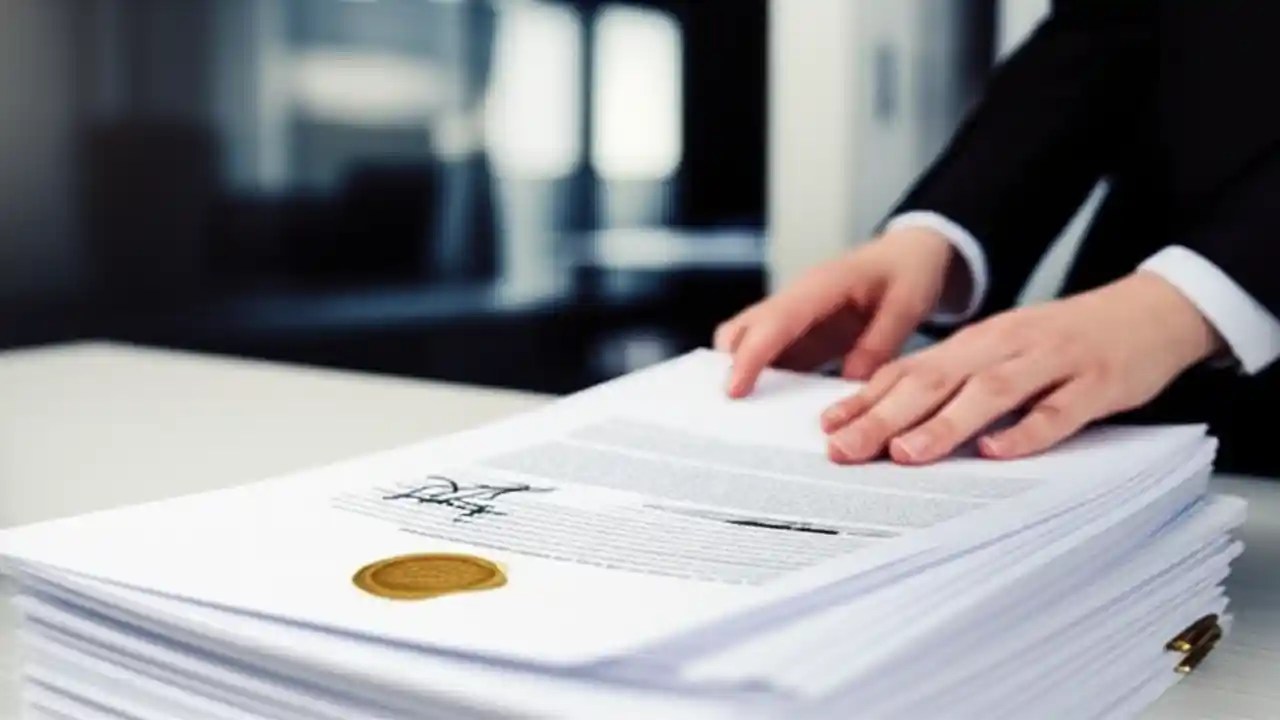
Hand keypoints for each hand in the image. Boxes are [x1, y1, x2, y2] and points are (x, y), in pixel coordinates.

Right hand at [714, 227, 957, 397]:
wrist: (908, 253)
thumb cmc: (909, 271)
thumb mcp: (909, 304)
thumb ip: (881, 342)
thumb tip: (850, 380)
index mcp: (821, 287)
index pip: (774, 322)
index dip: (751, 356)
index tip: (734, 390)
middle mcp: (796, 299)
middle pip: (742, 330)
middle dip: (731, 366)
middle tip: (738, 410)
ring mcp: (794, 317)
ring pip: (747, 343)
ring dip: (744, 376)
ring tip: (753, 416)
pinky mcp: (799, 334)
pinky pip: (771, 358)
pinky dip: (766, 381)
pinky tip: (777, 409)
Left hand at [820, 271, 1222, 464]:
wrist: (1149, 312)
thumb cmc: (1063, 342)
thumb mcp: (1000, 352)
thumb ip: (953, 381)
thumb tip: (890, 418)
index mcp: (975, 343)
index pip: (909, 371)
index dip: (866, 400)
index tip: (827, 430)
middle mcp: (1003, 347)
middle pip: (935, 381)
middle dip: (884, 417)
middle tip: (845, 450)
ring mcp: (1050, 362)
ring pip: (989, 392)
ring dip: (945, 424)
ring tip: (906, 453)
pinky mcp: (1095, 382)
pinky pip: (1058, 410)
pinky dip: (1027, 431)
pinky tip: (999, 452)